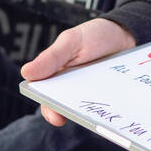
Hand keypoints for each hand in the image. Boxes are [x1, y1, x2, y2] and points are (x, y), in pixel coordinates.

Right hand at [20, 18, 135, 126]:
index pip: (47, 100)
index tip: (56, 116)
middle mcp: (73, 91)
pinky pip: (111, 107)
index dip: (50, 110)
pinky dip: (114, 109)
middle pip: (70, 110)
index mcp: (56, 78)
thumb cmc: (93, 35)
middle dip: (76, 114)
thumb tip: (26, 73)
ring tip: (104, 113)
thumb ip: (52, 57)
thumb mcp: (72, 41)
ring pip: (91, 111)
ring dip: (95, 114)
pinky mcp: (110, 98)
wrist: (125, 33)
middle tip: (85, 117)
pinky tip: (120, 109)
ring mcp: (93, 96)